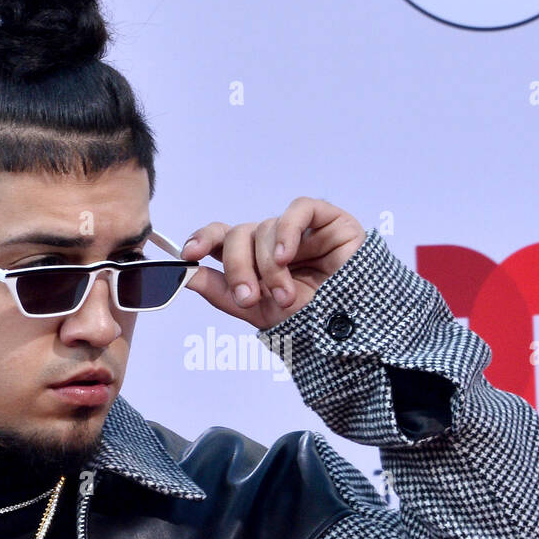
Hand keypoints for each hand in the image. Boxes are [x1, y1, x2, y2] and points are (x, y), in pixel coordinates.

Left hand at [180, 197, 366, 329]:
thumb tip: (185, 274)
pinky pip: (299, 210)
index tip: (189, 254)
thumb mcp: (259, 311)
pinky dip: (287, 232)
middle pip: (239, 234)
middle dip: (238, 266)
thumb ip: (221, 292)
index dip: (202, 239)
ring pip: (266, 228)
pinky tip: (286, 256)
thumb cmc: (312, 320)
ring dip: (269, 266)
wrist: (353, 329)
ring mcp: (300, 230)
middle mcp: (273, 241)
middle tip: (248, 297)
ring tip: (286, 295)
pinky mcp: (328, 220)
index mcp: (254, 259)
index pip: (221, 237)